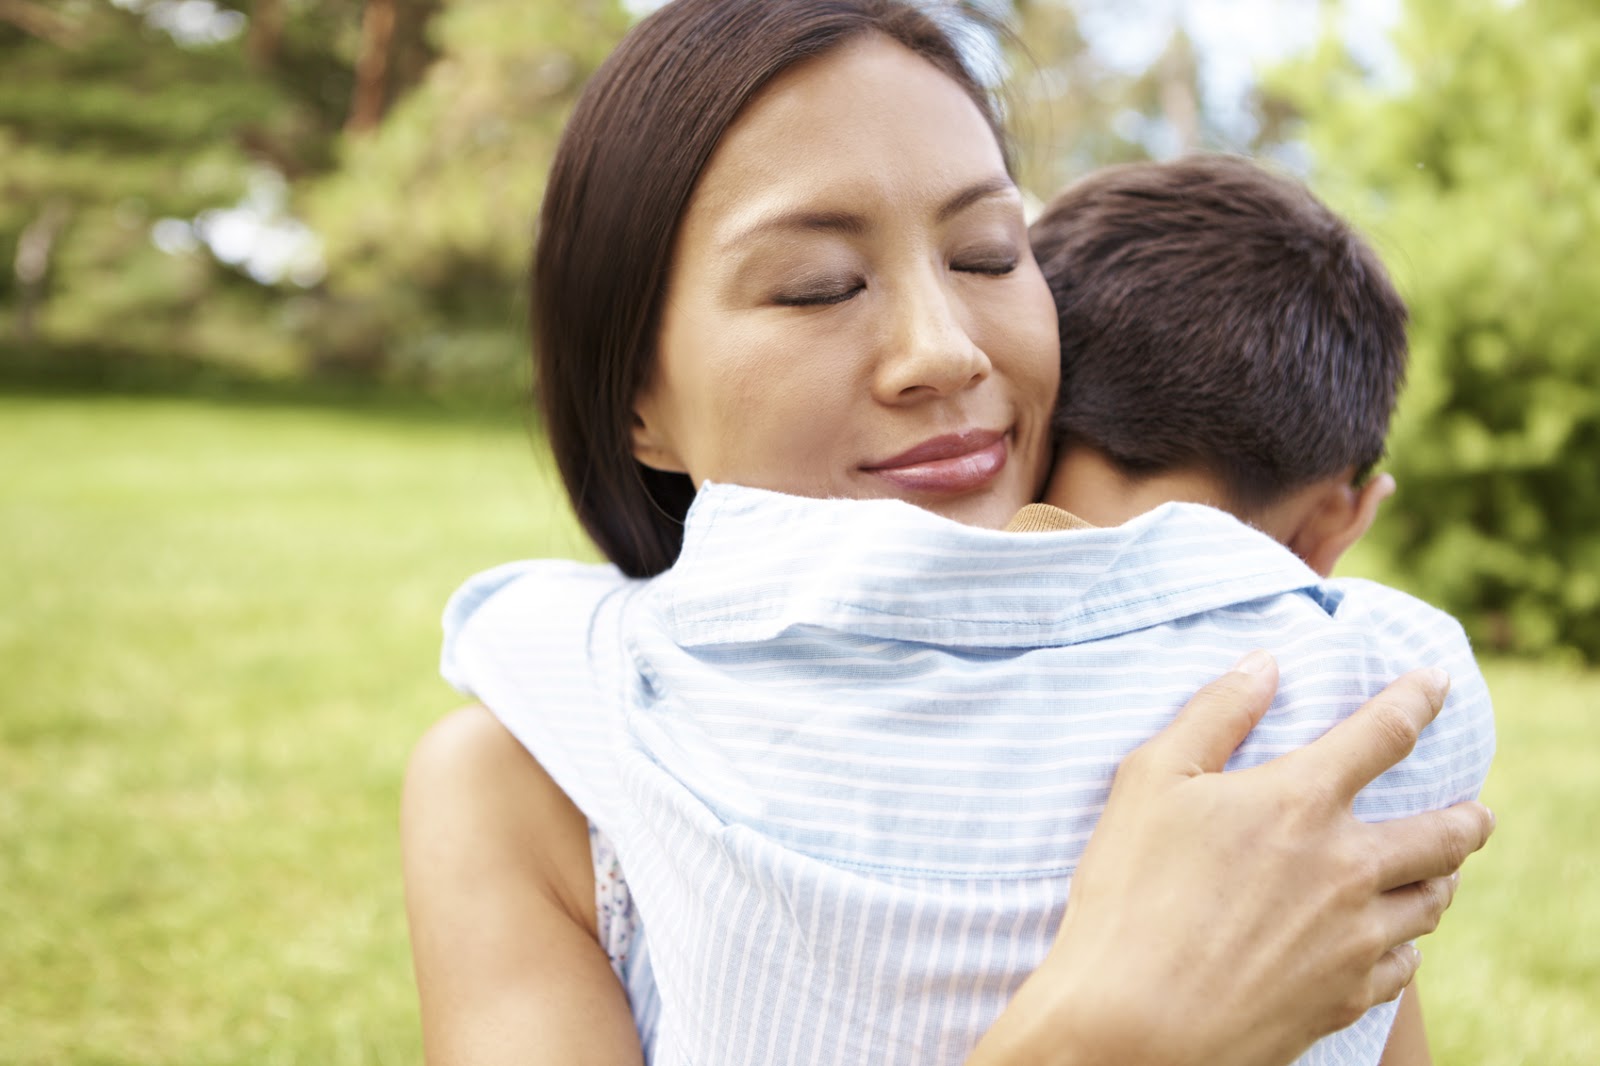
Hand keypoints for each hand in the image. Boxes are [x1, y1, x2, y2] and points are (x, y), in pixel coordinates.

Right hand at [983, 652, 1493, 1065]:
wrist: (1135, 1024)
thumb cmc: (1129, 893)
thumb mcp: (1149, 781)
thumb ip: (1213, 714)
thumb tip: (1263, 665)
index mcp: (1300, 801)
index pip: (1384, 734)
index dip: (1416, 699)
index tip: (1436, 682)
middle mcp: (1347, 865)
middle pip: (1442, 833)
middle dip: (1466, 816)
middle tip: (1477, 813)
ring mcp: (1354, 936)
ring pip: (1432, 901)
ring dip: (1443, 880)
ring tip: (1441, 875)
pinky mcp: (1347, 995)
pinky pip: (1405, 964)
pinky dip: (1407, 945)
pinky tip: (1395, 943)